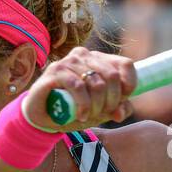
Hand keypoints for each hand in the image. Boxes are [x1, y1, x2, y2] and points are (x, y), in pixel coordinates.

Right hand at [21, 47, 136, 132]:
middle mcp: (84, 55)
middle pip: (112, 76)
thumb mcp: (101, 111)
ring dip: (96, 106)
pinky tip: (81, 114)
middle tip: (102, 114)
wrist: (42, 116)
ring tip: (89, 116)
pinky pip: (78, 86)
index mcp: (99, 59)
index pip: (125, 65)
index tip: (120, 102)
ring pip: (96, 83)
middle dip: (111, 101)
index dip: (128, 85)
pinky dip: (83, 104)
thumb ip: (118, 109)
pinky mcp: (56, 70)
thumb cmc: (73, 109)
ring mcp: (69, 61)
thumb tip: (121, 111)